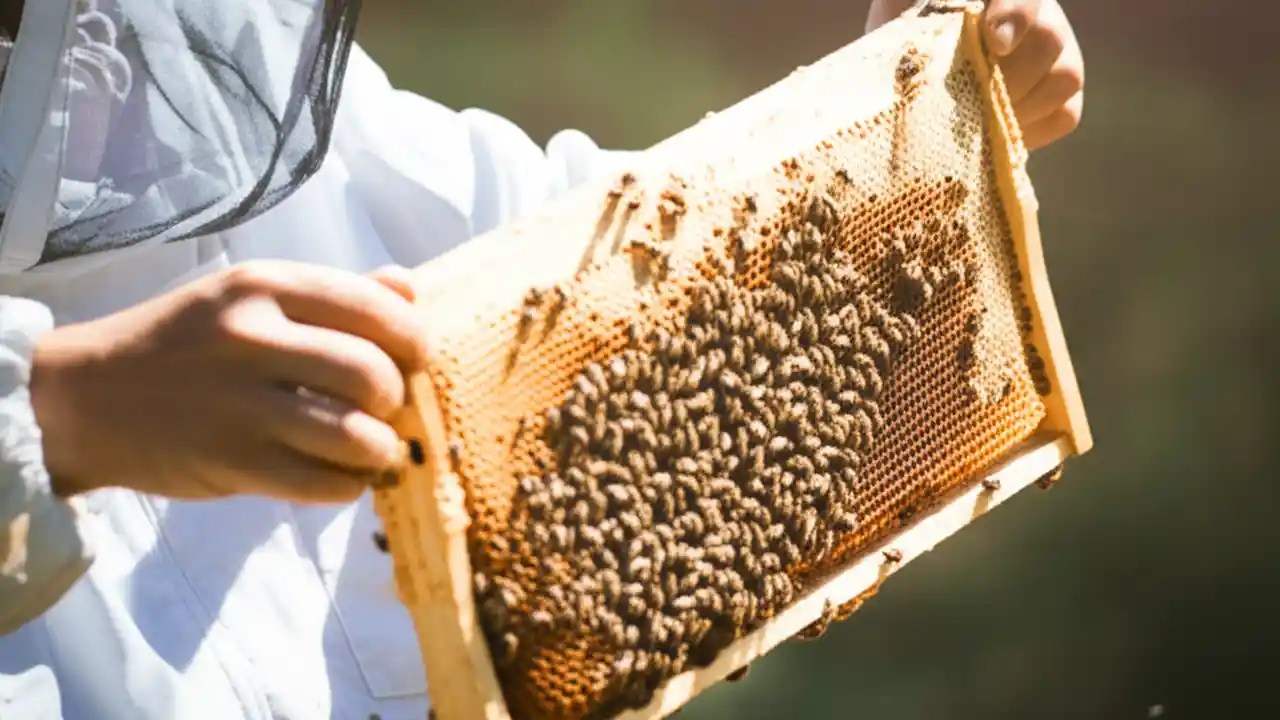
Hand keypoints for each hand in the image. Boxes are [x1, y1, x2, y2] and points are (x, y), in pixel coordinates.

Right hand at [31, 261, 428, 503]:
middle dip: (396, 400)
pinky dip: (348, 485)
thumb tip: (411, 287)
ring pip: (359, 436)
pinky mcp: (233, 462)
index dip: (414, 340)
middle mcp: (254, 338)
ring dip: (380, 451)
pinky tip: (337, 475)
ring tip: (368, 449)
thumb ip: (334, 291)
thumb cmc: (187, 344)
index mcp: (266, 285)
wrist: (86, 398)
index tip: (414, 359)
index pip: (376, 308)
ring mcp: (241, 404)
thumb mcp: (250, 296)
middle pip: (375, 375)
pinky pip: (327, 484)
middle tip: (381, 409)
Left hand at [867, 0, 1084, 150]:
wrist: (910, 86)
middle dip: (1005, 75)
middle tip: (965, 94)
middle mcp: (1043, 20)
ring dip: (1015, 104)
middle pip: (1049, 40)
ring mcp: (1060, 60)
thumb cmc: (904, 40)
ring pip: (1064, 77)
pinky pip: (1065, 115)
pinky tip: (993, 131)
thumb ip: (908, 2)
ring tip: (975, 115)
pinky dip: (1029, 129)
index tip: (994, 43)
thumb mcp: (900, 10)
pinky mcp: (1064, 101)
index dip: (1016, 15)